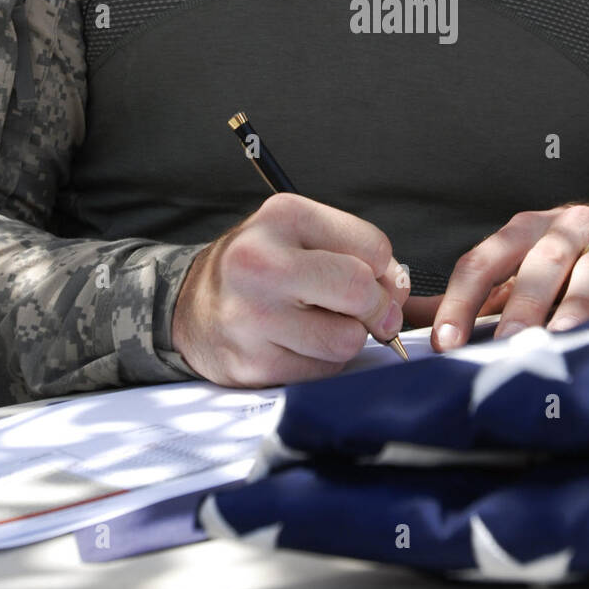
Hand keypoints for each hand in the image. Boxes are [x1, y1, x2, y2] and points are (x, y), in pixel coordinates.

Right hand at [172, 193, 407, 385]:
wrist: (188, 307)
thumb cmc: (258, 269)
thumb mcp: (299, 234)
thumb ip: (356, 251)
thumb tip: (399, 288)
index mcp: (283, 217)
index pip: (373, 247)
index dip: (386, 271)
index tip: (374, 282)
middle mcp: (261, 262)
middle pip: (360, 291)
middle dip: (376, 309)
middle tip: (367, 314)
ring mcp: (252, 316)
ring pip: (345, 340)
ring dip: (346, 339)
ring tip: (320, 326)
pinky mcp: (251, 362)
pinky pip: (321, 372)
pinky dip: (322, 364)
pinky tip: (297, 346)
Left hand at [430, 196, 588, 349]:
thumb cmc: (579, 246)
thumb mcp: (528, 256)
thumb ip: (481, 289)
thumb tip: (412, 316)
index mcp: (528, 228)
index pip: (485, 260)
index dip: (461, 300)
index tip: (445, 342)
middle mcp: (569, 228)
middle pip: (539, 265)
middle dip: (519, 307)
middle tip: (503, 345)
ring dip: (574, 306)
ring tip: (559, 338)